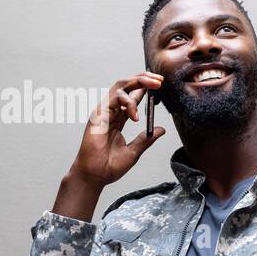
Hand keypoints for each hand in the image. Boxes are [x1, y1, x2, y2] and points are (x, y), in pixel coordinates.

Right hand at [68, 71, 165, 187]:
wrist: (95, 176)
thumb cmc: (109, 166)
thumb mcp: (134, 151)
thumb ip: (146, 139)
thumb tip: (161, 129)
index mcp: (118, 119)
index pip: (131, 97)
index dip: (144, 88)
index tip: (160, 85)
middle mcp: (110, 112)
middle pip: (126, 87)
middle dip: (143, 79)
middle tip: (159, 80)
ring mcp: (104, 112)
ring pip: (119, 86)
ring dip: (138, 81)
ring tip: (153, 84)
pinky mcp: (98, 115)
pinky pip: (113, 98)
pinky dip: (127, 101)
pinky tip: (135, 114)